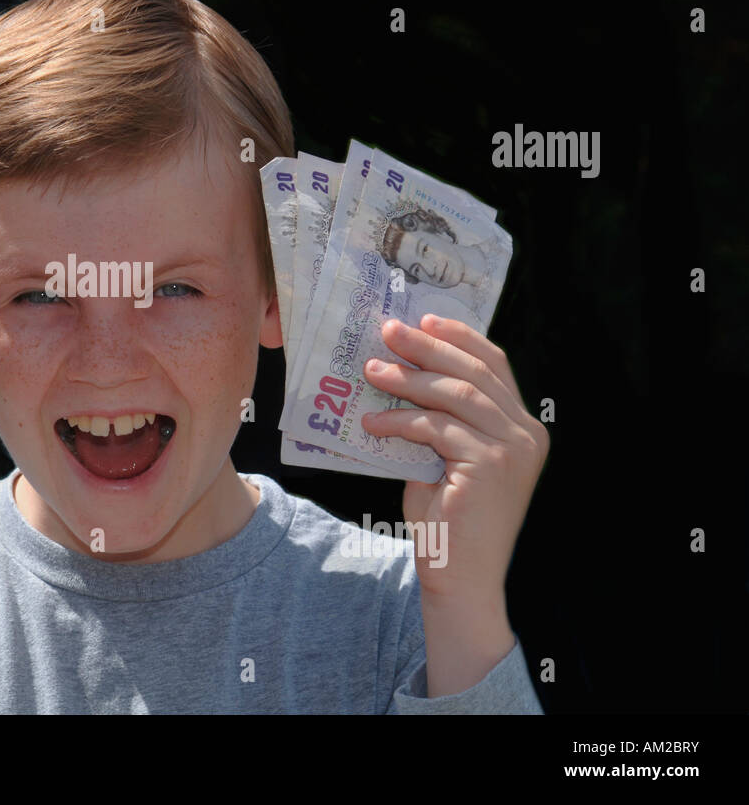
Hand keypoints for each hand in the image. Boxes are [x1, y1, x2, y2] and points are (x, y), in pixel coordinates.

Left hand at [360, 315, 547, 606]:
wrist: (460, 576)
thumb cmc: (447, 519)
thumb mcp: (445, 456)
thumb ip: (438, 419)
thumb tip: (396, 372)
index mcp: (523, 426)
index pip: (494, 365)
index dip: (459, 338)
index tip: (423, 319)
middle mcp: (527, 433)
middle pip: (474, 372)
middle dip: (427, 347)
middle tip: (387, 332)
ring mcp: (512, 448)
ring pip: (454, 395)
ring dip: (407, 379)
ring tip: (370, 371)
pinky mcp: (488, 465)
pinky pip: (435, 428)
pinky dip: (400, 421)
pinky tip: (371, 423)